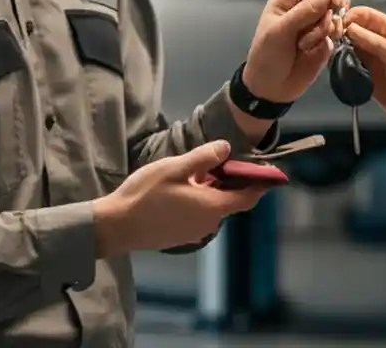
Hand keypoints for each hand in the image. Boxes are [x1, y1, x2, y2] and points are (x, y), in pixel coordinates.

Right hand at [93, 140, 267, 255]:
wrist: (116, 227)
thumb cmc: (145, 195)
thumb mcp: (175, 168)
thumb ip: (203, 158)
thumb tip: (226, 148)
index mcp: (213, 207)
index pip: (248, 197)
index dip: (260, 184)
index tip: (270, 172)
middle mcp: (209, 224)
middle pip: (230, 201)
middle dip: (231, 181)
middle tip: (221, 160)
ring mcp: (194, 233)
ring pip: (213, 207)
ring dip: (212, 190)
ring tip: (196, 171)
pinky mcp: (180, 237)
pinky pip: (199, 215)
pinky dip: (199, 201)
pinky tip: (181, 188)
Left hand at [243, 0, 349, 102]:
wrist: (271, 88)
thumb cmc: (267, 56)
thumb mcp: (279, 32)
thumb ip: (303, 13)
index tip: (338, 2)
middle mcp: (306, 5)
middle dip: (333, 9)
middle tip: (331, 26)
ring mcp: (318, 22)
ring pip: (336, 15)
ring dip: (325, 29)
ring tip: (305, 45)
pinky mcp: (326, 39)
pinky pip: (338, 33)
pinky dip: (328, 41)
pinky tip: (311, 51)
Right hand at [342, 6, 385, 144]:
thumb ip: (374, 42)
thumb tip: (350, 28)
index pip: (367, 15)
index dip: (353, 16)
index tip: (341, 24)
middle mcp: (378, 41)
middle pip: (355, 28)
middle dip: (343, 31)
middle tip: (333, 38)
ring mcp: (369, 57)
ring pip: (348, 44)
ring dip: (340, 46)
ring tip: (334, 51)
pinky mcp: (362, 72)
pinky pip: (347, 62)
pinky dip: (340, 61)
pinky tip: (336, 62)